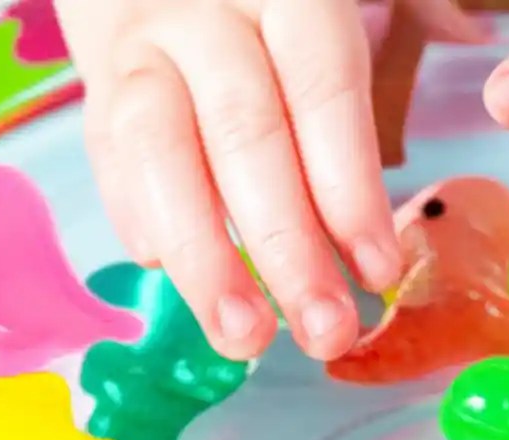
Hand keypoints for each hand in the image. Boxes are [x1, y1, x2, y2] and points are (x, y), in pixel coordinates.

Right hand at [54, 0, 482, 360]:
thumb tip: (410, 175)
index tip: (378, 273)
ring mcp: (143, 44)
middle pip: (246, 135)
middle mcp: (208, 13)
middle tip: (323, 333)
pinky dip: (140, 218)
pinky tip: (171, 278)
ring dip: (204, 258)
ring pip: (160, 150)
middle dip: (286, 248)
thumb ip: (373, 81)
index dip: (350, 189)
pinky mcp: (98, 80)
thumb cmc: (281, 10)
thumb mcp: (346, 16)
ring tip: (243, 338)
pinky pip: (112, 153)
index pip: (323, 94)